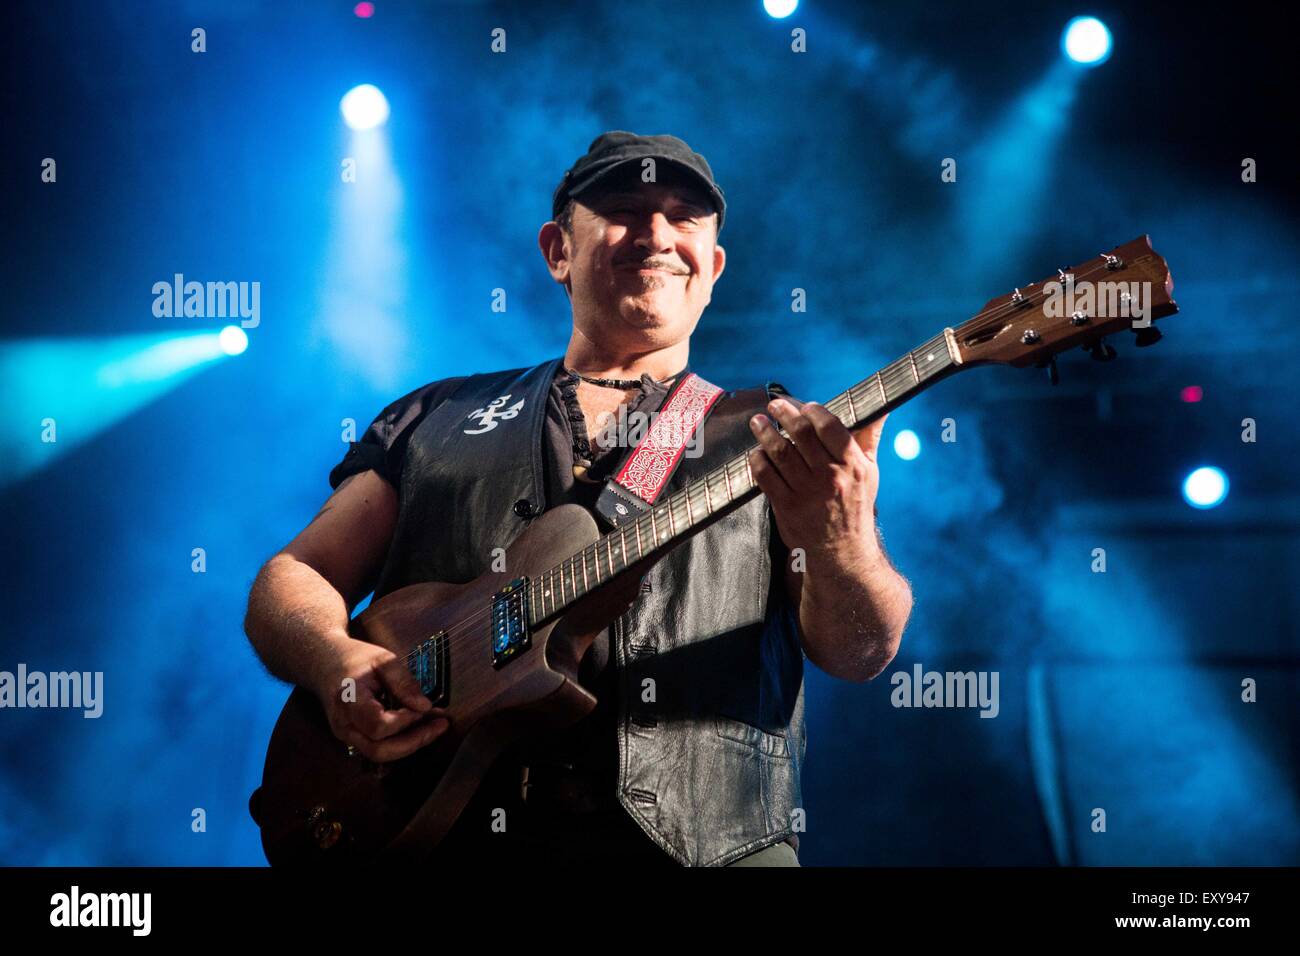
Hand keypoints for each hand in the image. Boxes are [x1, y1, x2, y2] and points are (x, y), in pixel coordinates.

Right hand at [313, 638, 449, 762]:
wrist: (326, 663)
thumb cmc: (354, 659)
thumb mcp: (383, 660)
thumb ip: (404, 683)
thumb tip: (425, 706)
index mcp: (348, 701)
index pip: (378, 726)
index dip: (405, 721)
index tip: (425, 706)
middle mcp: (343, 724)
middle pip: (379, 750)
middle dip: (415, 741)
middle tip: (441, 725)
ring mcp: (346, 735)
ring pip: (380, 754)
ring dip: (411, 744)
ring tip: (434, 726)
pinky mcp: (353, 738)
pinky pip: (378, 748)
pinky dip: (401, 741)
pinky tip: (418, 727)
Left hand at [747, 397, 886, 564]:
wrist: (842, 553)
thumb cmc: (856, 506)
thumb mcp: (869, 473)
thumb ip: (869, 438)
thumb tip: (880, 408)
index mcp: (853, 466)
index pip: (830, 427)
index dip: (814, 411)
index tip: (805, 406)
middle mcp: (830, 477)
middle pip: (801, 434)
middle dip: (784, 413)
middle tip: (774, 405)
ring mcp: (806, 493)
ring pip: (779, 451)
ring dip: (765, 432)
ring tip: (758, 422)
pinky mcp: (786, 507)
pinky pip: (765, 475)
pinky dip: (758, 459)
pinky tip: (757, 452)